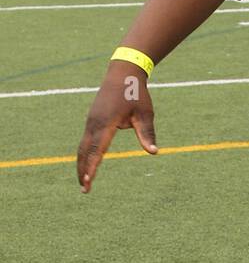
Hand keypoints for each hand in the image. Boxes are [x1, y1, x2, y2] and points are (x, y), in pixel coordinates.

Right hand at [77, 61, 157, 190]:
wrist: (123, 72)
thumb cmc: (136, 93)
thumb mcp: (145, 114)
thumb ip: (147, 133)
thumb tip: (154, 152)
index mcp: (106, 123)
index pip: (96, 150)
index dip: (92, 167)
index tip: (88, 182)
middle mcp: (94, 123)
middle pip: (84, 152)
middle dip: (83, 171)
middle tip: (85, 190)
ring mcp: (90, 121)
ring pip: (82, 147)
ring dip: (81, 163)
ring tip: (84, 181)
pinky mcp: (91, 119)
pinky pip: (84, 140)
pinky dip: (83, 154)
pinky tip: (85, 163)